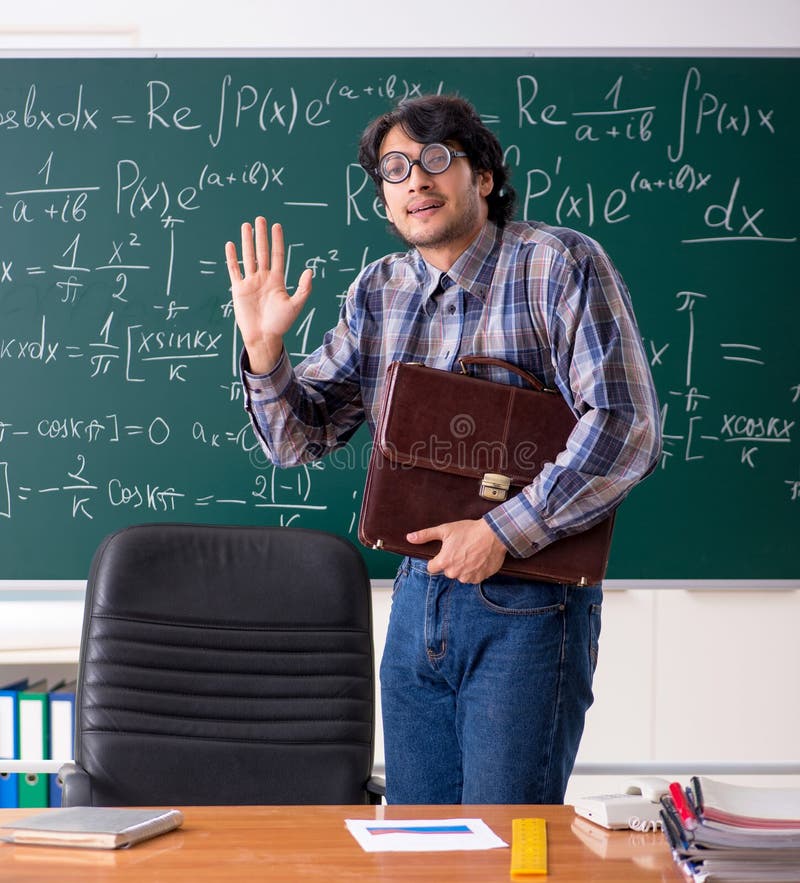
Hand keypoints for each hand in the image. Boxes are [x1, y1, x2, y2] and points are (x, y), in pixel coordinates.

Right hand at [225, 216, 312, 373]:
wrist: (264, 337)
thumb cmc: (281, 323)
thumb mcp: (296, 306)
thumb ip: (303, 289)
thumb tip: (309, 270)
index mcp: (277, 280)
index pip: (277, 255)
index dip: (277, 241)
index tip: (277, 226)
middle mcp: (263, 278)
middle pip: (262, 252)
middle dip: (261, 236)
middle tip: (260, 219)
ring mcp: (250, 282)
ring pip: (248, 257)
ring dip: (246, 242)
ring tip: (246, 226)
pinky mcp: (238, 289)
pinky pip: (234, 270)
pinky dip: (232, 258)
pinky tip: (231, 245)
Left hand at [406, 518, 507, 582]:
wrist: (494, 534)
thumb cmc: (468, 531)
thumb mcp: (445, 530)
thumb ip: (425, 535)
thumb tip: (409, 538)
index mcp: (444, 562)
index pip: (431, 568)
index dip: (436, 560)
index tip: (444, 552)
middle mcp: (454, 573)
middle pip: (447, 571)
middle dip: (451, 563)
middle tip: (460, 550)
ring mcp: (468, 577)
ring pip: (460, 575)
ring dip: (463, 568)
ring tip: (470, 553)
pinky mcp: (480, 578)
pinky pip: (472, 577)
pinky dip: (474, 570)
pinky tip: (478, 559)